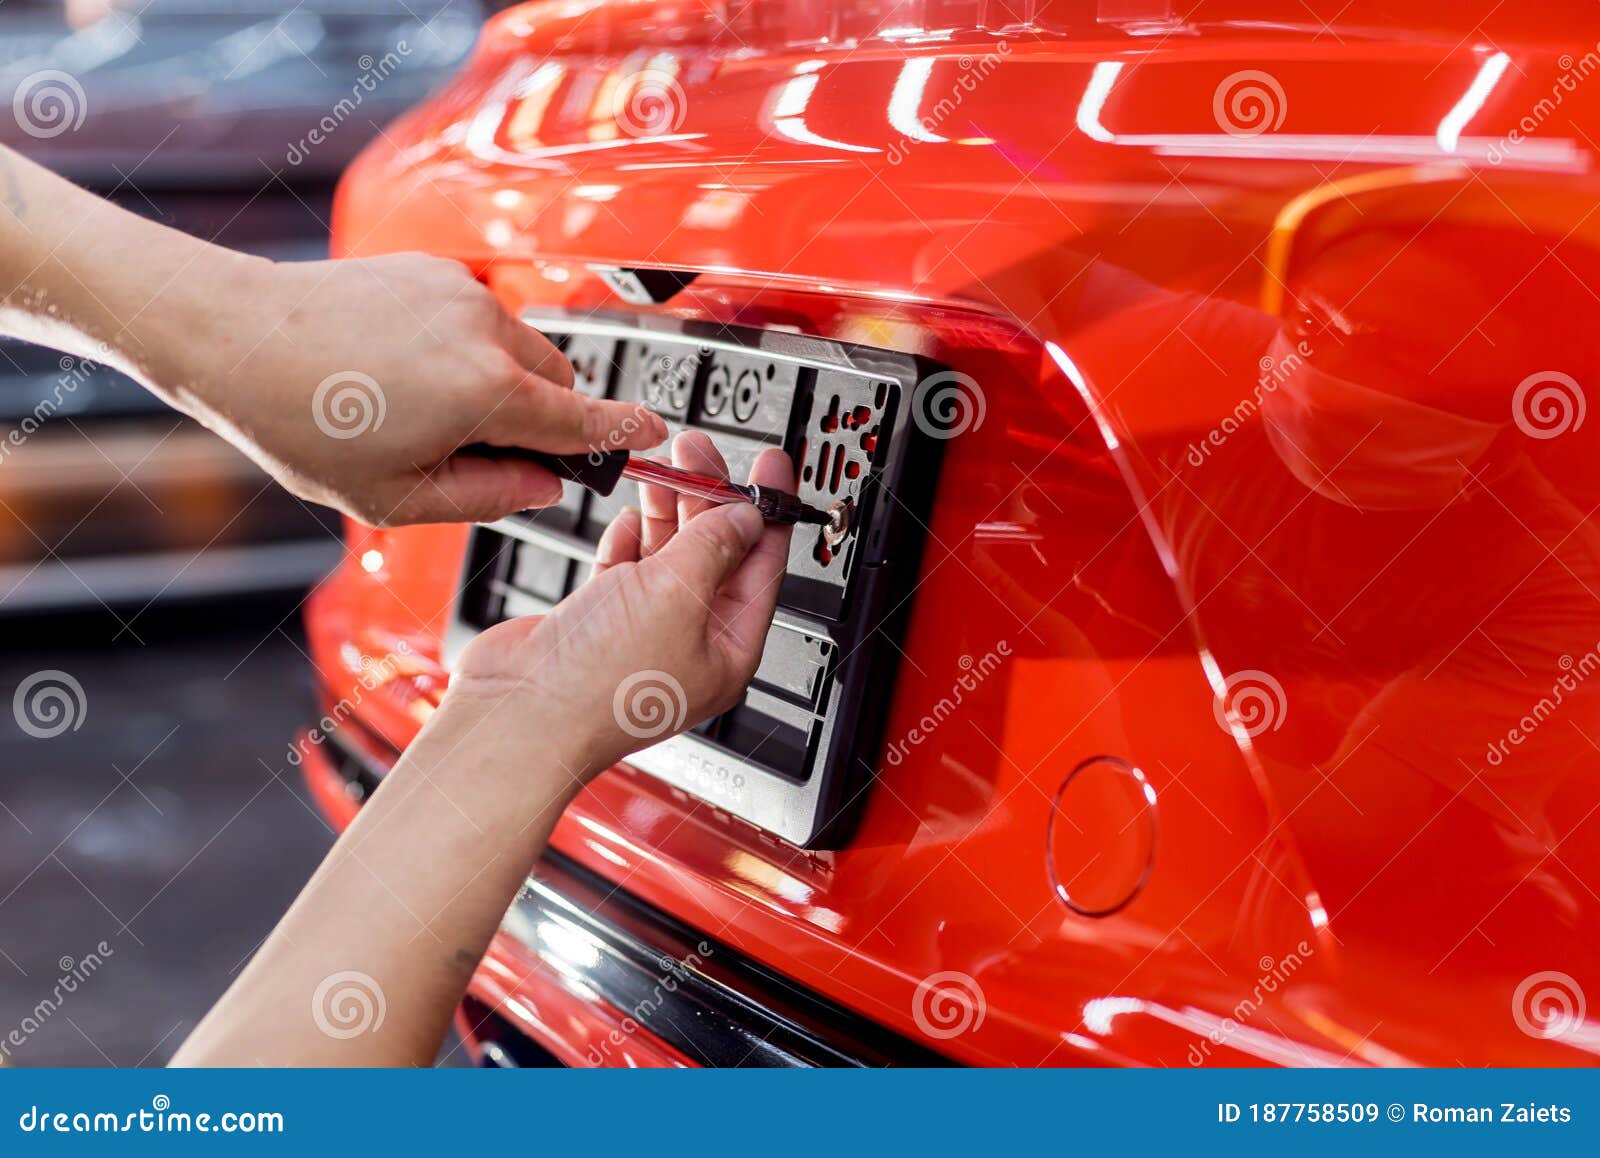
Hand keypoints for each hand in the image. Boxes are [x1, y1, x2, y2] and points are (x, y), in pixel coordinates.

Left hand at [151, 252, 666, 526]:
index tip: (655, 433)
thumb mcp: (397, 498)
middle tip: (477, 452)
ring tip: (422, 407)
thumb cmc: (303, 419)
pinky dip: (468, 347)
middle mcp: (486, 333)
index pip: (581, 420)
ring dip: (502, 382)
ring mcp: (462, 294)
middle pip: (557, 384)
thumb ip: (488, 498)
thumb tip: (540, 486)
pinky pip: (483, 318)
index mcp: (485, 394)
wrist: (238, 336)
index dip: (623, 432)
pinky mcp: (438, 270)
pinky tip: (407, 369)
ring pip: (522, 349)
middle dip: (538, 419)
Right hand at [448, 432, 793, 777]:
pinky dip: (631, 539)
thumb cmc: (598, 686)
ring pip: (669, 554)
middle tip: (700, 452)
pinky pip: (627, 569)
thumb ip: (712, 546)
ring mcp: (642, 631)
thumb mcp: (676, 596)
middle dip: (710, 497)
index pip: (762, 567)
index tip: (770, 467)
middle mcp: (689, 641)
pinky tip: (632, 520)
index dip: (767, 511)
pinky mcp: (598, 622)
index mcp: (728, 650)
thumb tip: (744, 515)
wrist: (519, 713)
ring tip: (665, 467)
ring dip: (669, 509)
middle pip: (715, 553)